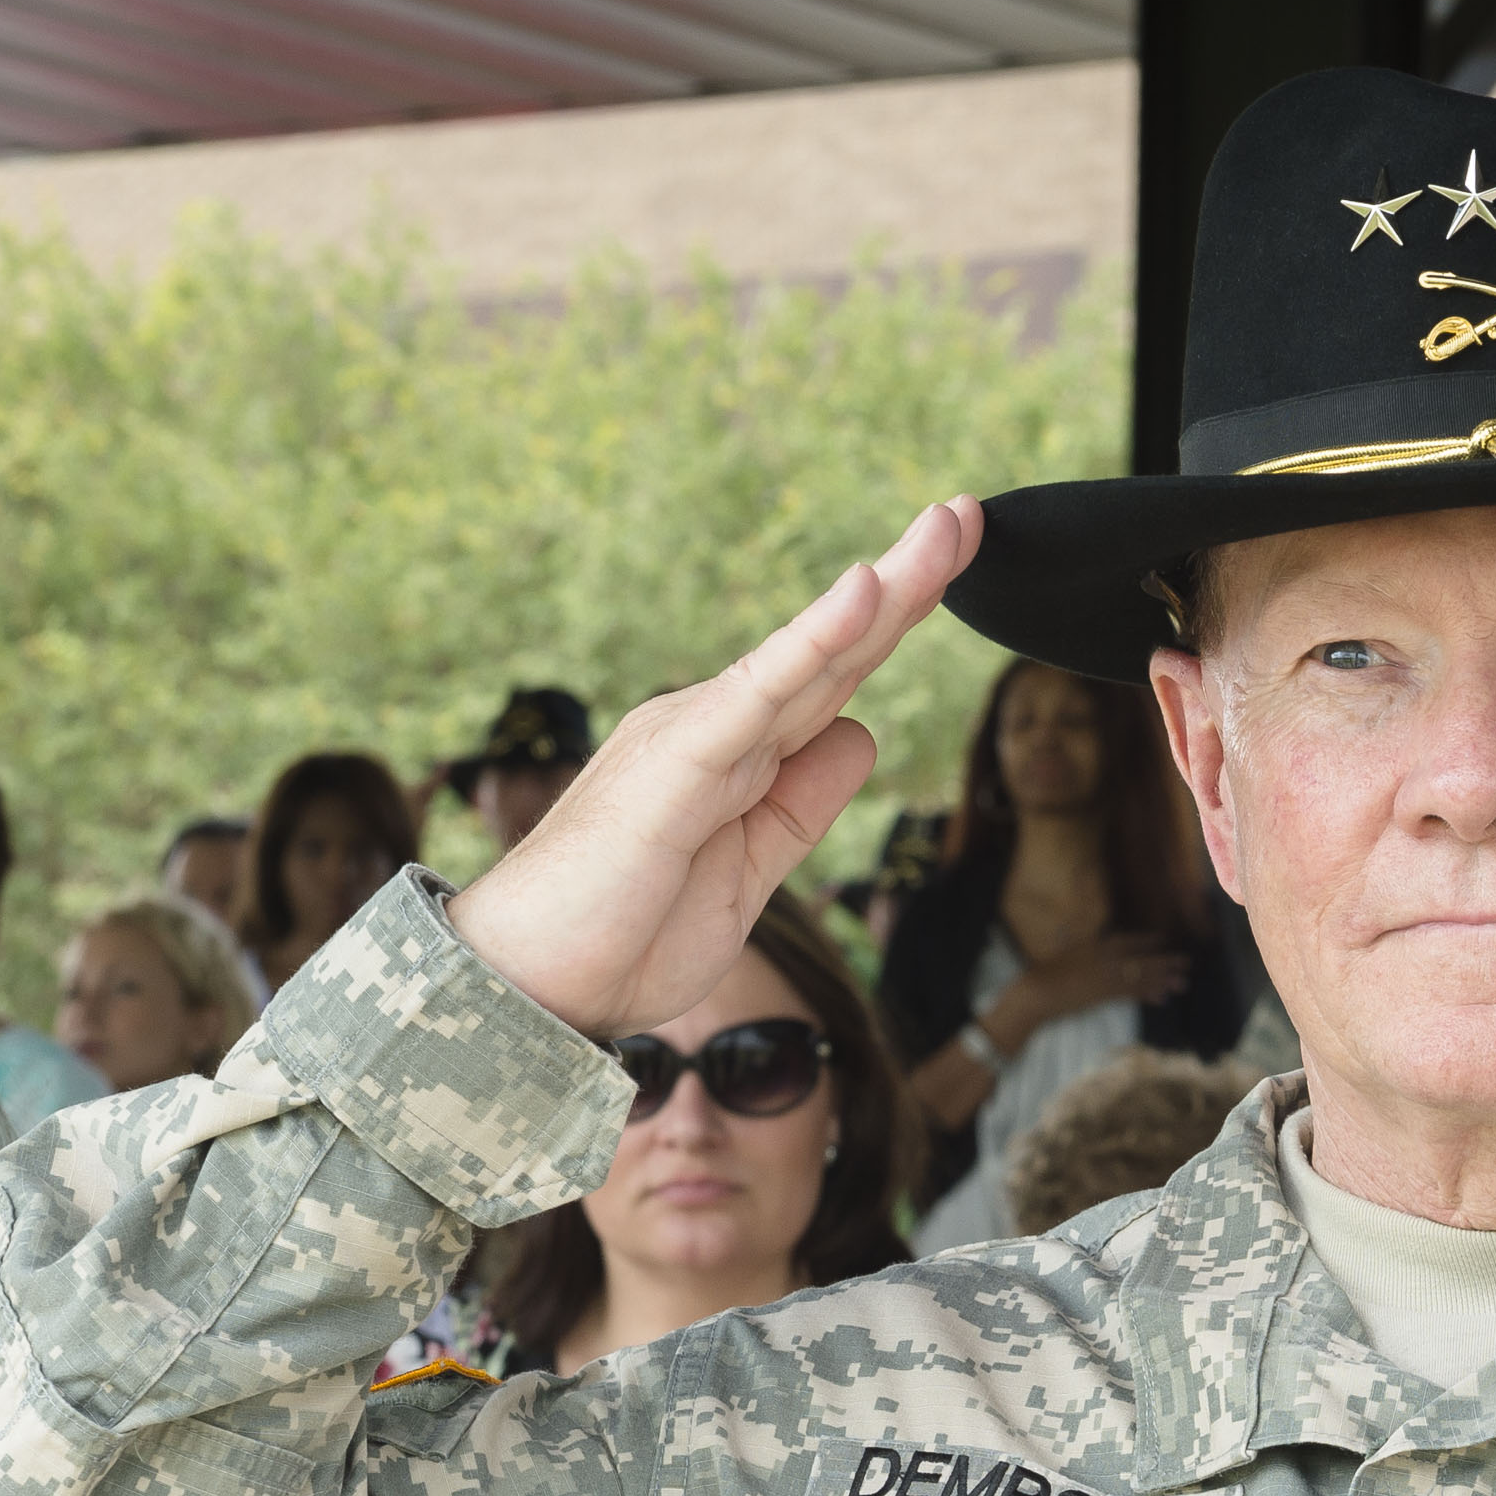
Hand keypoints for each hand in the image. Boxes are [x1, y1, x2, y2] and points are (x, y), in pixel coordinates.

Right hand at [451, 497, 982, 1035]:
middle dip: (907, 580)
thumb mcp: (751, 872)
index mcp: (737, 756)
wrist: (526, 983)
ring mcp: (696, 737)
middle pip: (832, 648)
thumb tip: (862, 732)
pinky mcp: (675, 762)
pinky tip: (863, 593)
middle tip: (969, 512)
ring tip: (946, 526)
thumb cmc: (623, 932)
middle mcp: (717, 729)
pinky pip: (760, 694)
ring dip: (881, 591)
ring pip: (807, 654)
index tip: (954, 563)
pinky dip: (814, 642)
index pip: (833, 679)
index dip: (894, 623)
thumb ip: (804, 804)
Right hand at [1011, 934, 1189, 1030]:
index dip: (1147, 941)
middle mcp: (1107, 957)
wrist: (1039, 991)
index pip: (1128, 941)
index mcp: (1096, 944)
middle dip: (1165, 961)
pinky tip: (1163, 998)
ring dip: (1163, 979)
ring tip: (1183, 982)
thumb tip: (1061, 929)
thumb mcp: (1058, 950)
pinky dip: (1148, 994)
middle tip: (1186, 962)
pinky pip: (1132, 993)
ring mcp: (1108, 976)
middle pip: (1142, 959)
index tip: (1163, 940)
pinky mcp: (1106, 994)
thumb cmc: (1045, 970)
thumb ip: (1066, 939)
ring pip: (1141, 976)